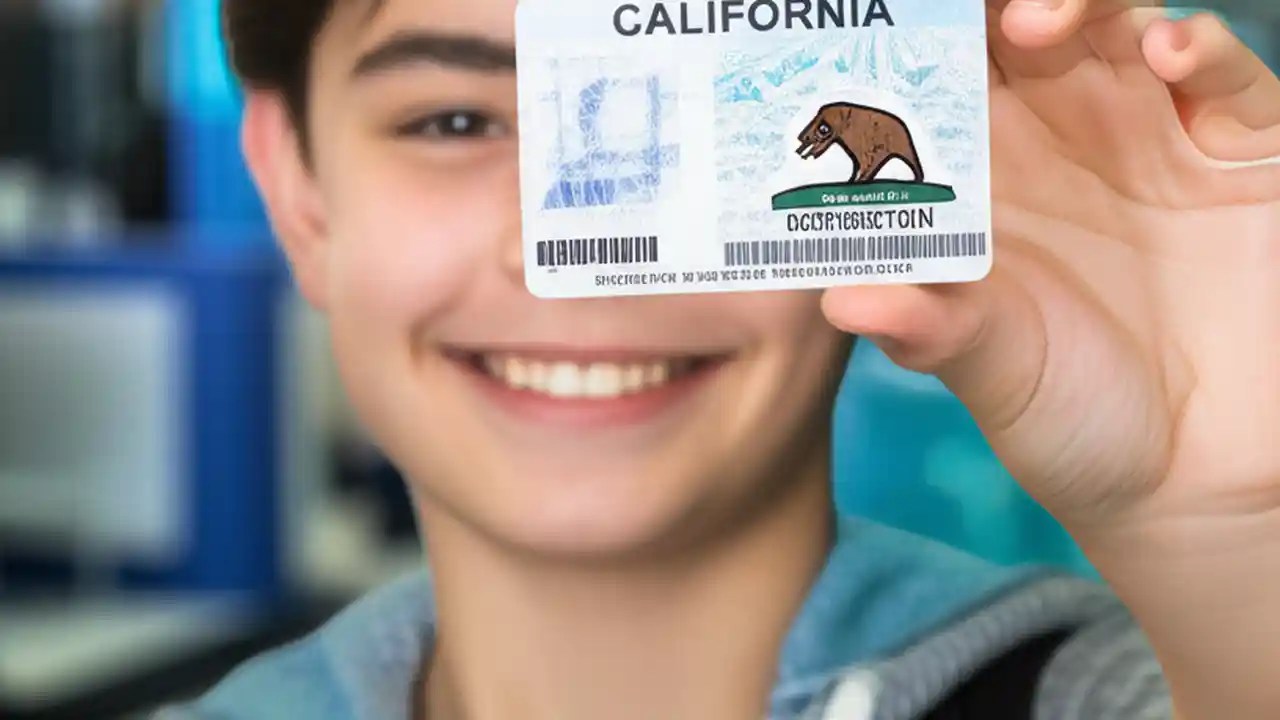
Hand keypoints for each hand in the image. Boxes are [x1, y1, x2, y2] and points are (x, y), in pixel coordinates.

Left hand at [824, 0, 1279, 538]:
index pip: (945, 81)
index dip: (917, 43)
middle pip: (1025, 34)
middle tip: (967, 12)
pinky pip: (1227, 78)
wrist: (1190, 477)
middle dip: (989, 9)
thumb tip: (841, 299)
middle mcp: (1065, 143)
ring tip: (1036, 24)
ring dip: (1079, 8)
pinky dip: (1200, 48)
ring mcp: (1155, 140)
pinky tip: (1165, 51)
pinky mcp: (1240, 155)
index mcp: (988, 181)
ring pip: (1117, 30)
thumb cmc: (1071, 417)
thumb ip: (930, 329)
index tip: (882, 22)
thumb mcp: (991, 371)